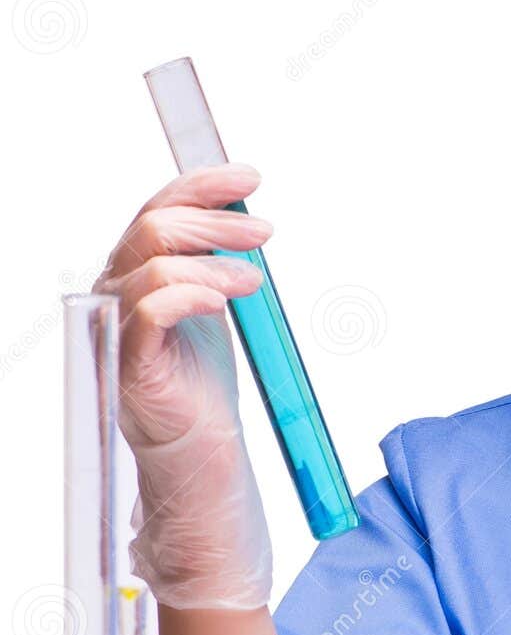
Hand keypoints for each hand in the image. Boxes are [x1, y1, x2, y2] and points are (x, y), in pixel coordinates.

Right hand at [92, 163, 275, 609]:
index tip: (250, 178)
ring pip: (150, 262)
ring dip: (211, 258)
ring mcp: (121, 329)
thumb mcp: (218, 310)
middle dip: (213, 219)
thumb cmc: (207, 388)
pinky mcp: (132, 364)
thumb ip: (219, 265)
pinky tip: (226, 299)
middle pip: (152, 226)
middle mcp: (121, 293)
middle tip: (264, 232)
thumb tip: (247, 221)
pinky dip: (188, 293)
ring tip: (256, 280)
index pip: (159, 209)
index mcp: (141, 274)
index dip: (201, 186)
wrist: (202, 457)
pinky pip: (148, 311)